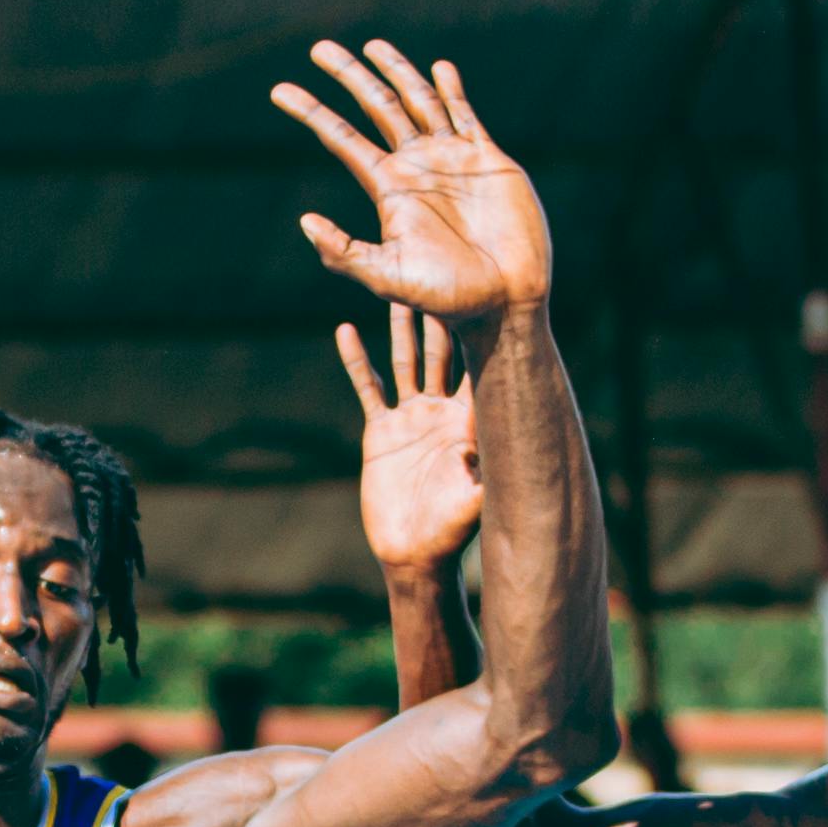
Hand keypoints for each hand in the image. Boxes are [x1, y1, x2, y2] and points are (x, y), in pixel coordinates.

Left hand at [271, 43, 550, 324]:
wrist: (505, 302)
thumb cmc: (447, 299)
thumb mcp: (387, 278)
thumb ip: (345, 252)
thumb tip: (304, 221)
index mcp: (389, 188)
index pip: (341, 138)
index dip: (311, 112)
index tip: (279, 91)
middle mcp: (416, 167)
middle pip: (376, 107)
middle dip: (349, 76)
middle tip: (319, 48)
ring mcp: (452, 160)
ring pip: (418, 101)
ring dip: (397, 71)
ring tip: (373, 45)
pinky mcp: (489, 160)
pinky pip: (465, 115)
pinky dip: (451, 89)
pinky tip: (439, 67)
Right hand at [344, 303, 479, 573]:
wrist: (414, 553)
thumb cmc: (451, 531)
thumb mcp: (473, 500)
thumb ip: (479, 470)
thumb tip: (480, 441)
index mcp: (469, 420)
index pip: (476, 367)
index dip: (478, 335)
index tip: (480, 296)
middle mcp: (441, 410)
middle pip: (440, 353)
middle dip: (438, 316)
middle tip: (437, 273)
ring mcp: (411, 417)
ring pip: (404, 361)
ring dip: (400, 328)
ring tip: (396, 290)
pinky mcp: (381, 430)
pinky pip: (367, 387)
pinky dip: (356, 360)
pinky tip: (346, 330)